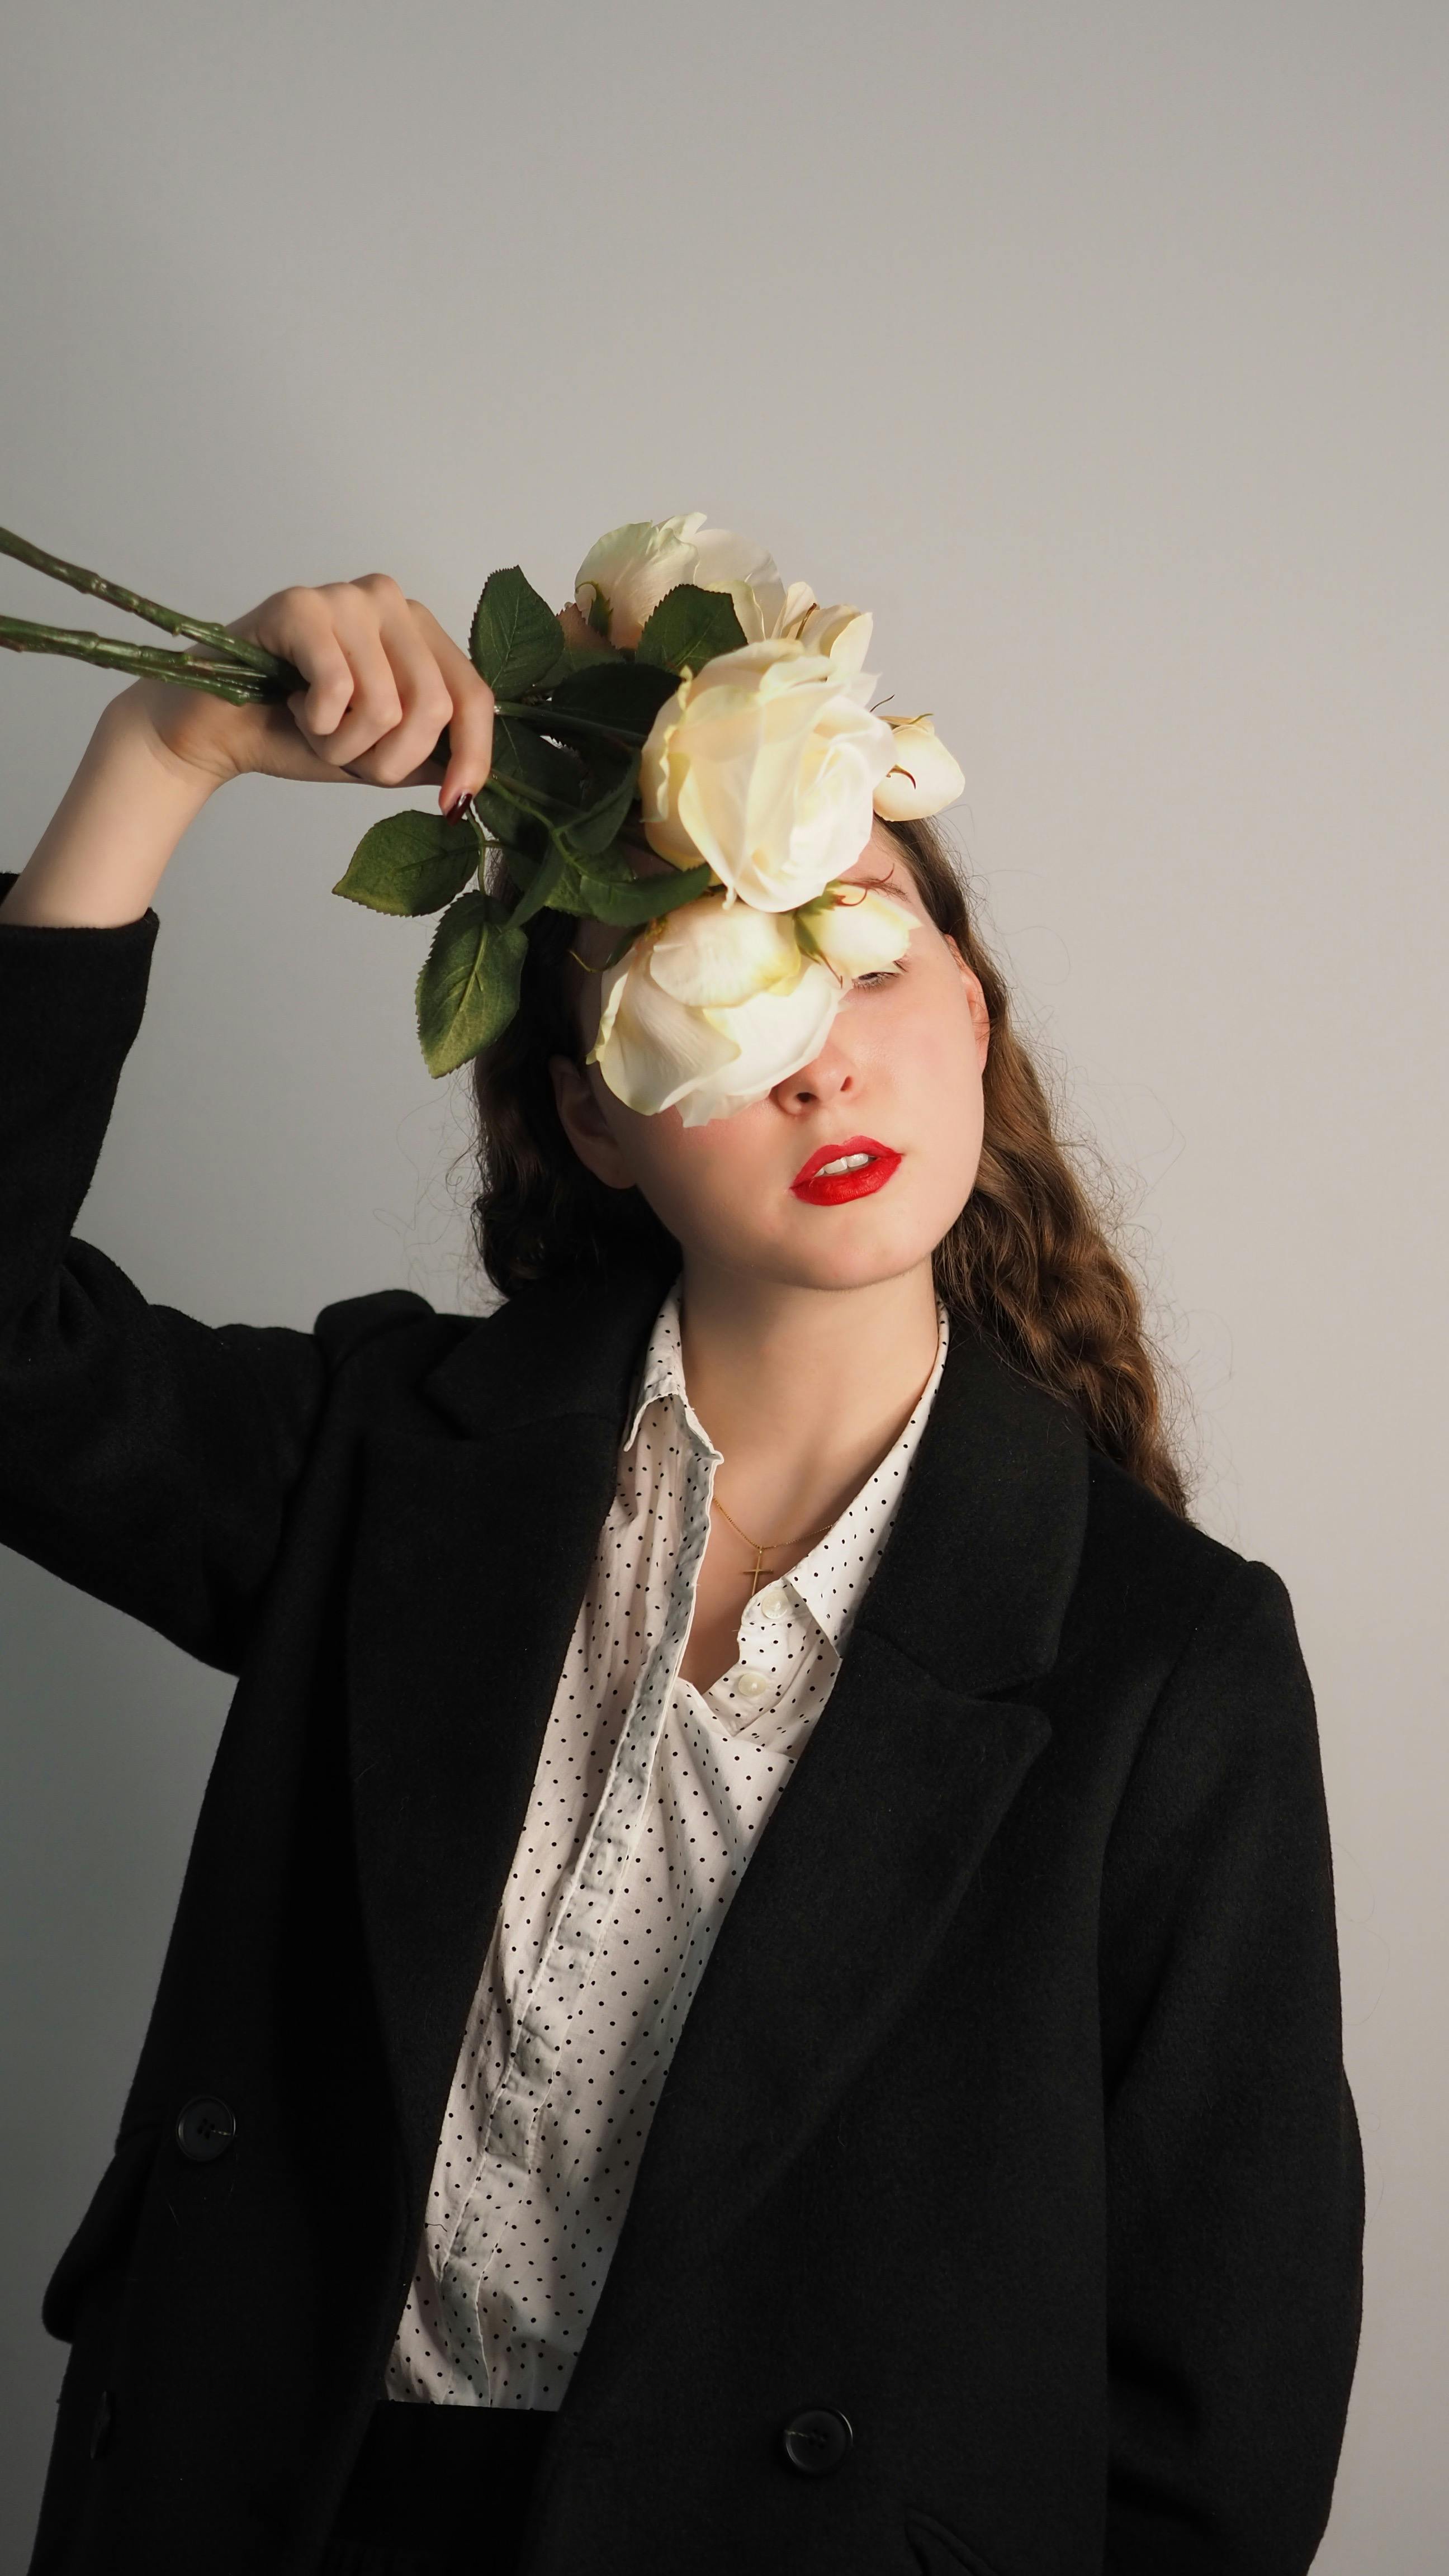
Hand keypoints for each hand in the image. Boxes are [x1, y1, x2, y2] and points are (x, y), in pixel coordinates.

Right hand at [109, 574, 494, 814]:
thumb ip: (429, 755)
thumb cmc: (295, 735)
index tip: (453, 804)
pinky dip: (318, 721)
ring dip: (345, 744)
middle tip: (344, 753)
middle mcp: (391, 601)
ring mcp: (347, 598)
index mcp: (419, 632)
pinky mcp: (302, 606)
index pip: (473, 693)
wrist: (215, 732)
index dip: (473, 755)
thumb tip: (473, 779)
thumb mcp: (378, 755)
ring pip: (387, 705)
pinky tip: (295, 705)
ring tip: (314, 726)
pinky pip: (340, 688)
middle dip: (389, 758)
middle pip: (433, 705)